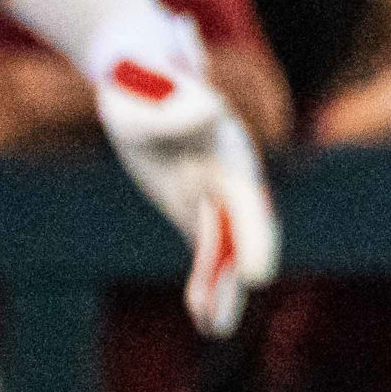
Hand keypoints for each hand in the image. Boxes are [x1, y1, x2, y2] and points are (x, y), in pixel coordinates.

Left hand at [94, 19, 279, 333]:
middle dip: (246, 254)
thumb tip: (209, 111)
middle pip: (242, 217)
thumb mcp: (142, 78)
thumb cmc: (134, 70)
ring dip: (223, 281)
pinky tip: (202, 315)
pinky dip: (206, 280)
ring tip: (214, 325)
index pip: (240, 185)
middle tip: (252, 286)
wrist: (131, 66)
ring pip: (225, 240)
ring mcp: (211, 186)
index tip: (259, 270)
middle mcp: (225, 164)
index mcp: (219, 133)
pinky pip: (205, 246)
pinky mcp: (192, 203)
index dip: (251, 229)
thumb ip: (171, 103)